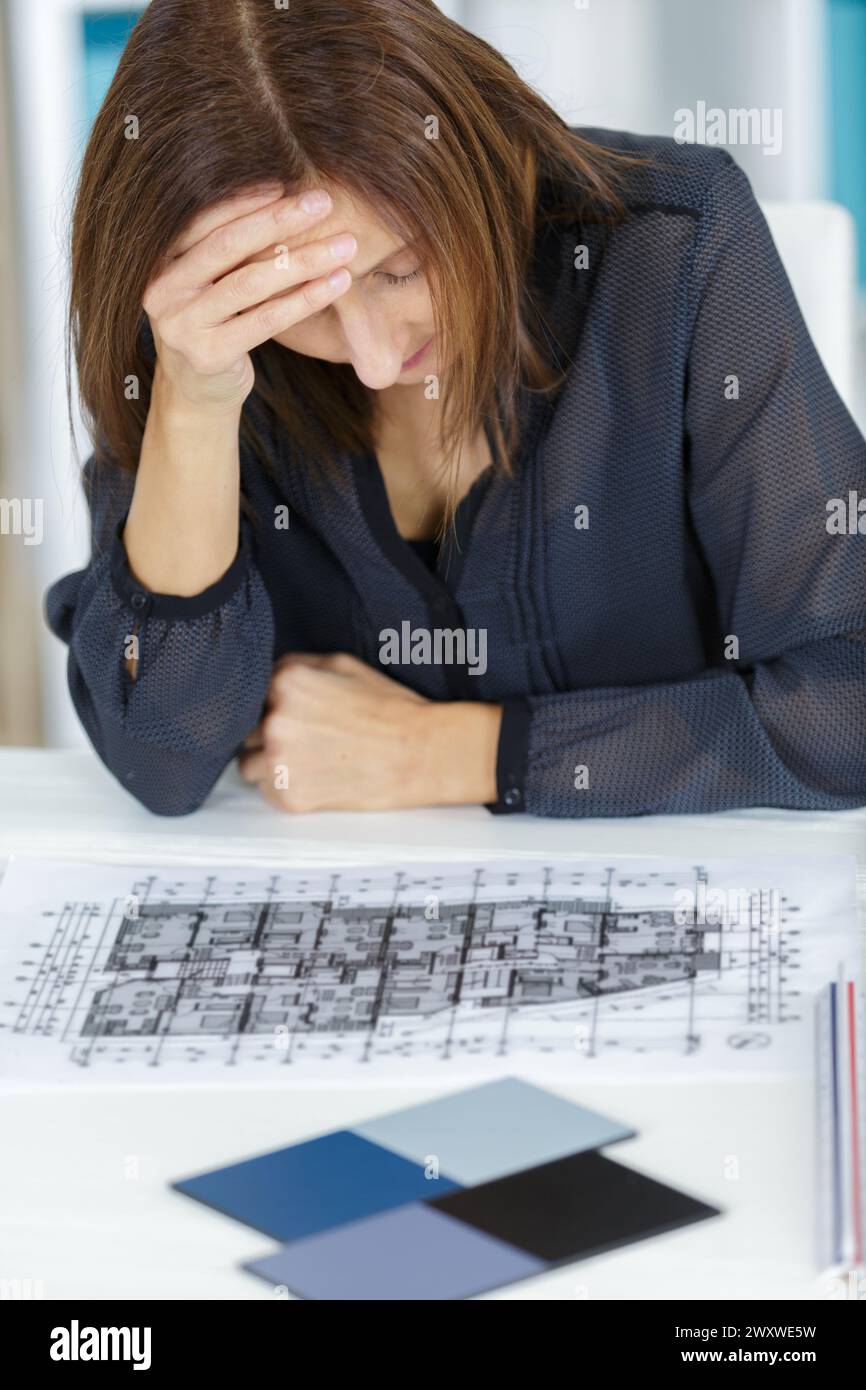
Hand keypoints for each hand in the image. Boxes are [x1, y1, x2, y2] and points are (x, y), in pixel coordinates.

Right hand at [141, 184, 356, 411]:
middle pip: (227, 245)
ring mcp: (183, 325)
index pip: (205, 220)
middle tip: (323, 202)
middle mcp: (163, 291)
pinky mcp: (210, 355)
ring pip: (251, 283)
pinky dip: (305, 299)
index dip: (247, 201)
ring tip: (345, 246)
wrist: (198, 392)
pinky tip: (336, 283)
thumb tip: (282, 195)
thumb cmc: (213, 325)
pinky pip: (266, 320)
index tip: (289, 184)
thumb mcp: (212, 282)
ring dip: (303, 260)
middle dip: (279, 220)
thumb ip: (230, 249)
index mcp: (160, 261)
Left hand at [237, 652, 501, 812]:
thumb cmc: (388, 709)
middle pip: (247, 730)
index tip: (294, 715)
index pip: (250, 694)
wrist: (419, 753)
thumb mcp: (343, 665)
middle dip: (268, 734)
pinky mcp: (288, 795)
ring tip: (308, 761)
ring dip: (269, 764)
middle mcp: (275, 720)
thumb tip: (268, 675)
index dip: (270, 706)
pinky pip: (266, 791)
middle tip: (306, 739)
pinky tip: (317, 777)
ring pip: (249, 764)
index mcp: (285, 683)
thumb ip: (297, 665)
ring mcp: (279, 761)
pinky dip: (285, 787)